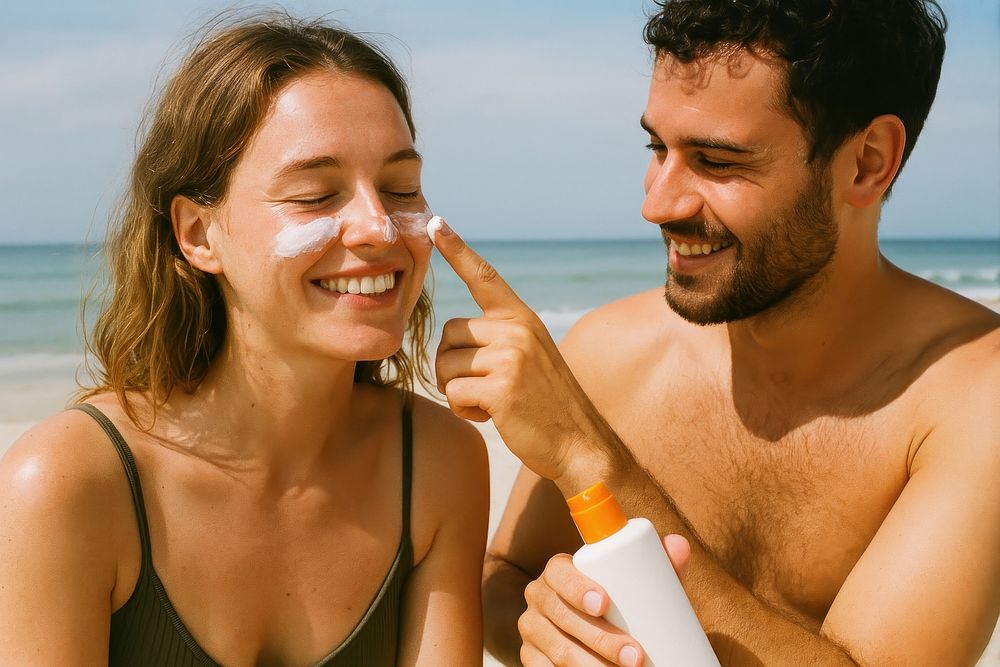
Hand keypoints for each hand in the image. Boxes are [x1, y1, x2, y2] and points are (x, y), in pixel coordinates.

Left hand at [431, 219, 616, 482]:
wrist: (580, 443)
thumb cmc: (546, 404)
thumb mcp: (529, 356)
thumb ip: (498, 338)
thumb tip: (451, 338)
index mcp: (522, 318)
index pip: (483, 276)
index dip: (456, 249)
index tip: (435, 222)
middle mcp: (516, 329)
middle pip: (449, 332)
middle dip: (454, 364)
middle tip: (485, 386)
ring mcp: (510, 357)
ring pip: (446, 365)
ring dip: (459, 391)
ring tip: (493, 402)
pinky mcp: (501, 387)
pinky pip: (453, 393)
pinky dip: (464, 411)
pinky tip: (494, 416)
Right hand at [518, 535, 691, 665]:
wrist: (589, 633)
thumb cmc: (615, 603)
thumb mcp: (631, 584)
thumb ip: (656, 563)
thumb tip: (679, 545)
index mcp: (557, 572)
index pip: (559, 573)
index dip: (577, 587)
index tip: (605, 604)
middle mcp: (538, 598)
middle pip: (563, 618)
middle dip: (601, 639)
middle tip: (636, 656)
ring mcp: (532, 630)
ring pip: (559, 650)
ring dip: (592, 665)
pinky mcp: (531, 659)